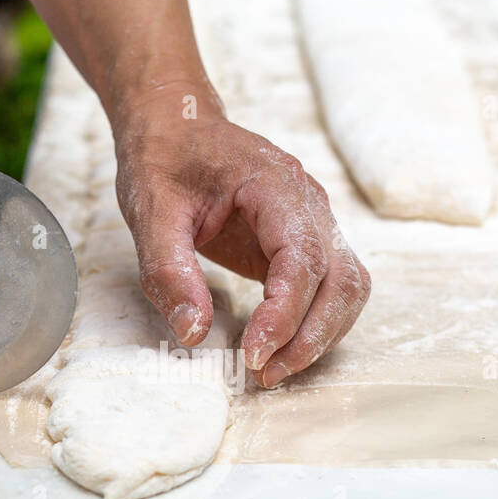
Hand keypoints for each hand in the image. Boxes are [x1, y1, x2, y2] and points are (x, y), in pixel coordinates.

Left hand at [113, 92, 369, 386]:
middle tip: (264, 374)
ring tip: (273, 369)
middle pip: (342, 279)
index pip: (302, 257)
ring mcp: (315, 221)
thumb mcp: (150, 212)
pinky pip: (332, 288)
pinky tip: (281, 347)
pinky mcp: (306, 242)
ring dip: (321, 335)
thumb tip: (193, 333)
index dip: (285, 314)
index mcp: (274, 184)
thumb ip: (169, 271)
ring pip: (348, 288)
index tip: (254, 354)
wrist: (175, 124)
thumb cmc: (164, 159)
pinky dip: (316, 323)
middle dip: (310, 336)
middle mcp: (309, 201)